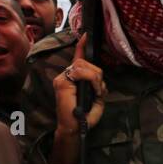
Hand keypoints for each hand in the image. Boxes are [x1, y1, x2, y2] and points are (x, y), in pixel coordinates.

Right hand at [49, 35, 104, 163]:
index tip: (85, 35)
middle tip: (99, 90)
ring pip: (83, 66)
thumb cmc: (84, 117)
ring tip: (97, 92)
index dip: (81, 47)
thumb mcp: (96, 100)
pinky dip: (91, 79)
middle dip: (97, 74)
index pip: (77, 59)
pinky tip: (94, 90)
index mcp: (73, 79)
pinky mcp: (62, 83)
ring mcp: (62, 78)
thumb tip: (100, 80)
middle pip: (84, 62)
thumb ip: (98, 87)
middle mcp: (66, 76)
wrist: (74, 128)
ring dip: (95, 78)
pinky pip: (80, 72)